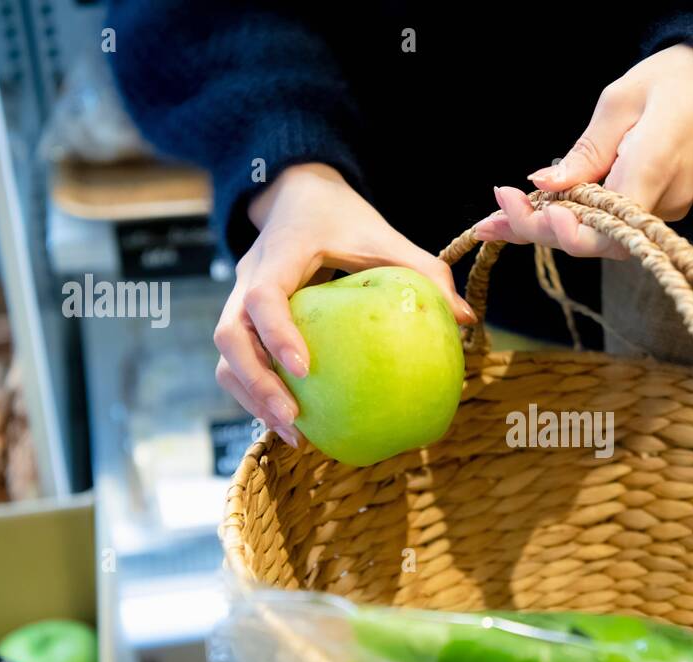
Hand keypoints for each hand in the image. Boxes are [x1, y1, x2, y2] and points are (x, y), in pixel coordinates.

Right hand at [213, 163, 475, 445]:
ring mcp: (238, 302)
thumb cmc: (344, 218)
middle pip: (229, 337)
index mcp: (280, 254)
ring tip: (295, 434)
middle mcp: (247, 278)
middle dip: (257, 382)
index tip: (305, 369)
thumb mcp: (384, 236)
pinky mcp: (244, 321)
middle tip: (294, 419)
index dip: (277, 333)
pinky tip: (295, 423)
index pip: (263, 295)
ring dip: (252, 398)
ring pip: (226, 357)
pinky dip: (259, 395)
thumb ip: (424, 272)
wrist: (297, 196)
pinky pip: (239, 363)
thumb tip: (466, 320)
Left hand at [474, 43, 692, 258]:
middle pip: (595, 241)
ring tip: (492, 224)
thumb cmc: (674, 81)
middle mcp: (662, 205)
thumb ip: (585, 152)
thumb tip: (544, 185)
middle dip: (539, 230)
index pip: (608, 229)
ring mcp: (661, 213)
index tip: (528, 204)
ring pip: (596, 236)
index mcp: (655, 170)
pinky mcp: (654, 210)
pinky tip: (523, 221)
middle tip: (492, 216)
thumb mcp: (621, 102)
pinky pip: (605, 224)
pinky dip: (565, 221)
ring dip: (543, 231)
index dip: (565, 231)